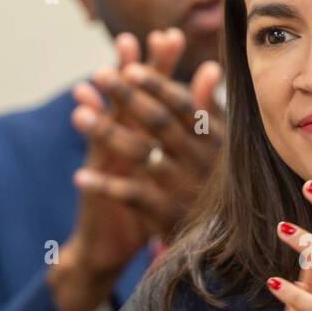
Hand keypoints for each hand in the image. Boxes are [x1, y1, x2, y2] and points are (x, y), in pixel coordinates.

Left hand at [80, 27, 224, 236]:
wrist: (233, 243)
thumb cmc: (225, 183)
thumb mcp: (226, 146)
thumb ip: (210, 108)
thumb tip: (210, 67)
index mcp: (212, 139)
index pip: (183, 106)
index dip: (157, 86)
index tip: (130, 68)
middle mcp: (198, 160)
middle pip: (159, 123)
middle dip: (129, 97)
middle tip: (100, 73)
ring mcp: (182, 187)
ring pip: (142, 156)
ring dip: (109, 134)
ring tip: (78, 114)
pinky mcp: (167, 215)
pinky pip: (133, 197)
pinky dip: (106, 187)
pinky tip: (79, 176)